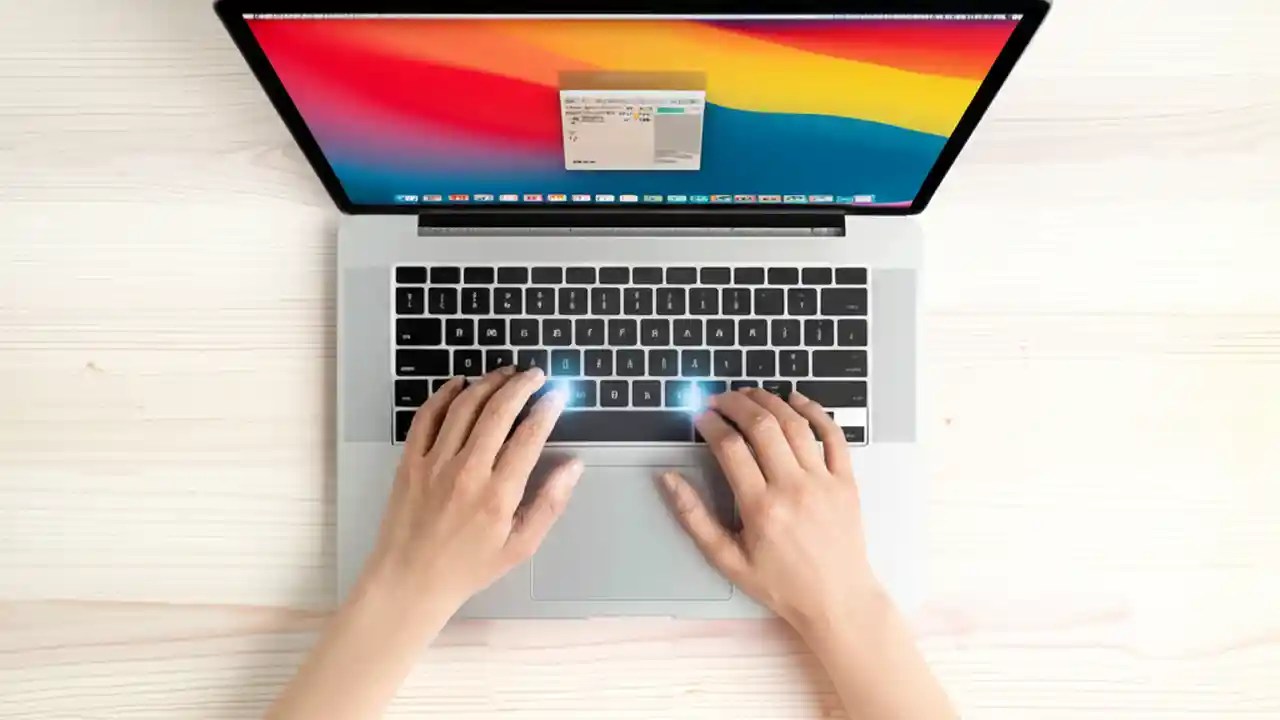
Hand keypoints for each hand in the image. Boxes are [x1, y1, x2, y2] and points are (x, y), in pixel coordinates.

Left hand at [266, 366, 580, 719]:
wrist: (409, 581)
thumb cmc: (468, 568)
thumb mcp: (520, 546)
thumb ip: (550, 504)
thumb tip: (573, 466)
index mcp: (498, 495)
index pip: (529, 436)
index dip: (547, 409)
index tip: (557, 395)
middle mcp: (467, 472)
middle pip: (498, 411)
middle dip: (521, 386)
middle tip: (535, 376)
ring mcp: (434, 464)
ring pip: (464, 406)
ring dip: (488, 383)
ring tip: (505, 374)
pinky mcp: (410, 462)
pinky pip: (427, 417)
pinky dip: (444, 395)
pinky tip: (459, 384)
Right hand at [662, 387, 875, 634]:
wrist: (837, 600)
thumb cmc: (781, 584)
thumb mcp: (727, 560)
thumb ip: (695, 518)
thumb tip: (668, 479)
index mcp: (760, 508)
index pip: (729, 448)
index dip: (710, 425)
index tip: (699, 418)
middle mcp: (793, 488)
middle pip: (762, 427)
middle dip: (735, 404)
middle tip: (719, 399)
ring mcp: (823, 482)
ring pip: (795, 424)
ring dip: (769, 401)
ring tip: (749, 394)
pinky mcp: (846, 481)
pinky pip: (834, 436)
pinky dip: (816, 411)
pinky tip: (797, 399)